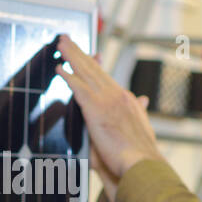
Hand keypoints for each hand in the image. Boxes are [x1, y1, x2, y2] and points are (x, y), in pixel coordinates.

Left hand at [54, 35, 164, 198]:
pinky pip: (78, 87)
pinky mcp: (96, 109)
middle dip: (79, 53)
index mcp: (127, 100)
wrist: (142, 162)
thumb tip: (142, 101)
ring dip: (72, 56)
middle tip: (67, 39)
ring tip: (61, 43)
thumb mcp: (141, 127)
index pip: (106, 77)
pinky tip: (58, 68)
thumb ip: (137, 111)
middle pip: (94, 69)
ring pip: (86, 72)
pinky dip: (67, 76)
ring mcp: (107, 100)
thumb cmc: (140, 153)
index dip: (93, 64)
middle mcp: (117, 95)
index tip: (87, 54)